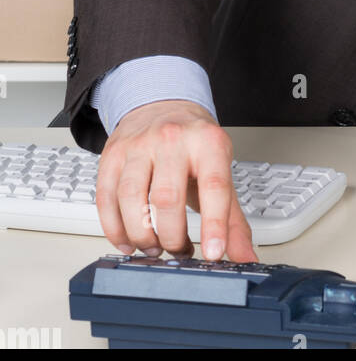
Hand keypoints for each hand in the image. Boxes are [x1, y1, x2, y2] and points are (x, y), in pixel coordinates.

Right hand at [95, 99, 257, 263]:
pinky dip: (114, 229)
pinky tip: (128, 241)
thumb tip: (245, 257)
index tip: (213, 254)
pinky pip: (105, 198)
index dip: (214, 224)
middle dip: (172, 236)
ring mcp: (139, 146)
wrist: (162, 104)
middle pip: (167, 197)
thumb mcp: (220, 170)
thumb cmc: (193, 143)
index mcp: (208, 142)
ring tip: (153, 247)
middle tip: (178, 251)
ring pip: (131, 199)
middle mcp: (172, 139)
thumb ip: (233, 218)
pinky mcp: (112, 155)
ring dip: (141, 235)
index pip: (214, 186)